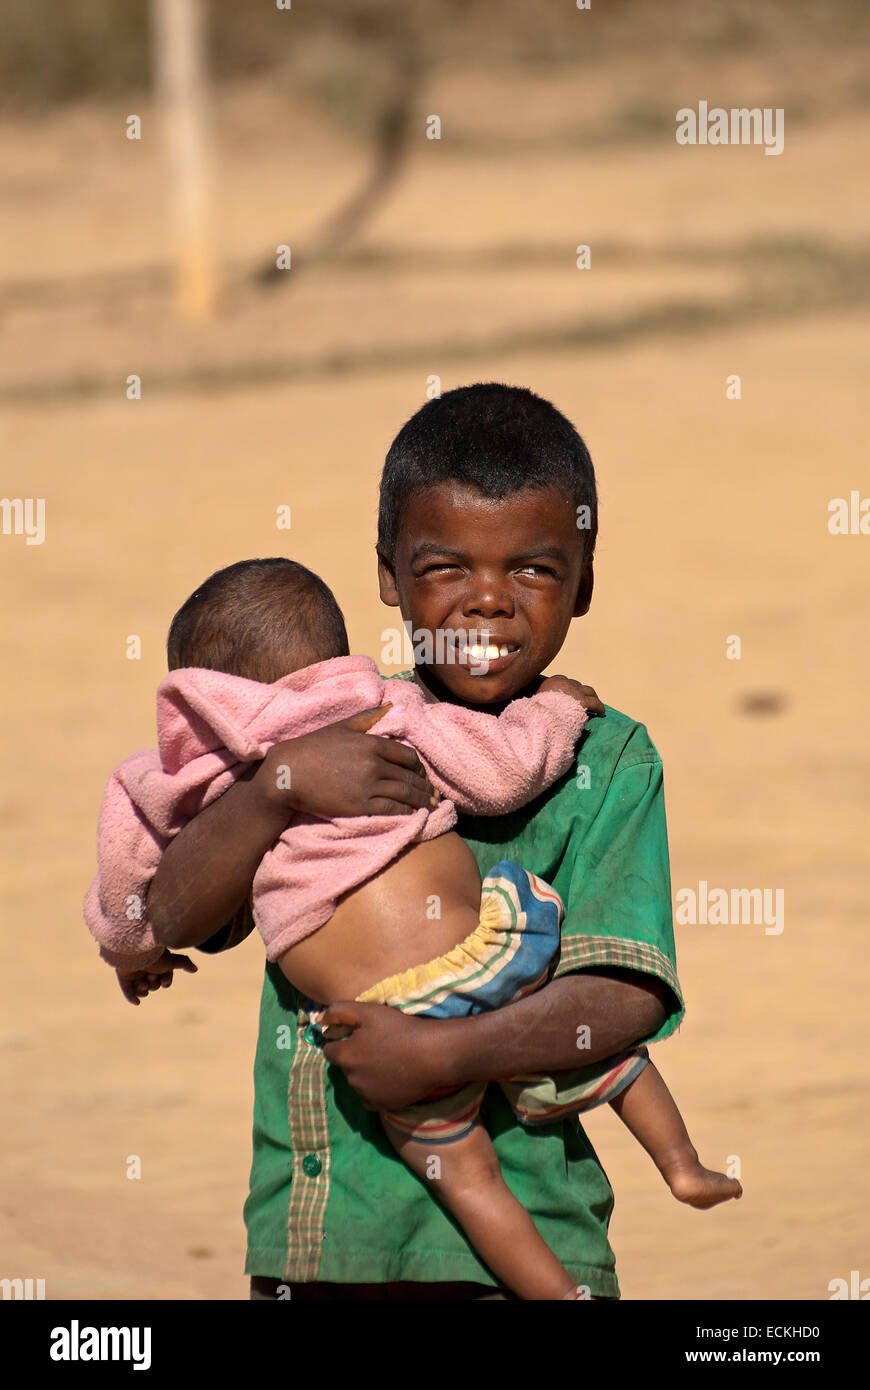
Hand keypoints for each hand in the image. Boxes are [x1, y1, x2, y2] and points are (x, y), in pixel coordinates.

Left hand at [115, 950, 197, 1005]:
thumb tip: (195, 969)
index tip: (164, 980)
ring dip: (143, 989)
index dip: (165, 981)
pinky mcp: (124, 977)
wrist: (134, 952)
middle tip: (150, 976)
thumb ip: (184, 964)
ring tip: (141, 983)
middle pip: (154, 986)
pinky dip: (132, 997)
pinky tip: (137, 1003)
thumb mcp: (172, 961)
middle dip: (153, 984)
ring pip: (142, 989)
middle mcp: (147, 969)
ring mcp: (135, 973)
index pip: (165, 979)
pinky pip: (127, 990)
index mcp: (158, 964)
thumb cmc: (154, 956)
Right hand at [256, 704, 437, 817]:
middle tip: (436, 795)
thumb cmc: (313, 748)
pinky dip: (407, 812)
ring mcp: (367, 784)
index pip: (408, 756)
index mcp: (371, 743)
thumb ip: (367, 717)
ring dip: (423, 801)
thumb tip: (389, 705)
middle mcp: (373, 763)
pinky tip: (414, 815)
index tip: (423, 775)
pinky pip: (392, 808)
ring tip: (432, 806)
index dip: (419, 767)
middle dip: (426, 787)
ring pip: (405, 793)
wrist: (289, 773)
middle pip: (410, 776)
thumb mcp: (341, 726)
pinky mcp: (360, 804)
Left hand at [318, 1001, 456, 1109]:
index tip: (357, 1037)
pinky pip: (370, 1098)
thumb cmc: (399, 1029)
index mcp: (346, 1056)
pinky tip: (390, 1077)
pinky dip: (375, 1089)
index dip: (341, 1042)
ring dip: (365, 1073)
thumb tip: (319, 1019)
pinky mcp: (382, 1105)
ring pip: (358, 1082)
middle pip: (345, 1067)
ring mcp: (367, 1094)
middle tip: (376, 1046)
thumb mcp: (368, 1011)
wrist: (432, 1054)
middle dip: (354, 1057)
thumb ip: (338, 1011)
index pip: (329, 1051)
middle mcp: (352, 1079)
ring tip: (386, 1060)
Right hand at [538, 675, 603, 714]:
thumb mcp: (534, 704)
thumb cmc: (536, 716)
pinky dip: (600, 707)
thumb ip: (540, 702)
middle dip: (579, 692)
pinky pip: (595, 703)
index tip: (568, 694)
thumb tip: (538, 707)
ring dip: (592, 697)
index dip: (567, 687)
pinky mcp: (583, 701)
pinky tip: (601, 713)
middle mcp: (564, 683)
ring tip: (595, 705)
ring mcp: (575, 691)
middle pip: (576, 684)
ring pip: (589, 691)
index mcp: (550, 683)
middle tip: (582, 700)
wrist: (541, 719)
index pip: (561, 679)